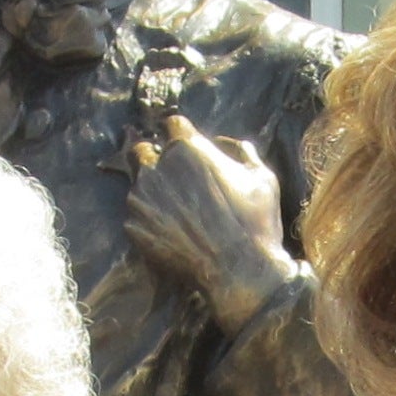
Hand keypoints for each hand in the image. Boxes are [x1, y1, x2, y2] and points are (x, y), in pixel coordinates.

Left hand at [124, 119, 296, 335]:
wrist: (239, 271)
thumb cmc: (255, 221)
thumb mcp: (262, 178)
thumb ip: (242, 152)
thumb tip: (227, 143)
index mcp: (187, 149)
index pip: (171, 123)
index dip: (179, 134)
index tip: (185, 146)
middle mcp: (157, 168)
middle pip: (142, 151)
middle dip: (153, 159)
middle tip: (171, 178)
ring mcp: (141, 199)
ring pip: (138, 185)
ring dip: (152, 193)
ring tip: (176, 214)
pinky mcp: (133, 227)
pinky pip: (137, 216)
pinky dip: (150, 221)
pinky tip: (171, 235)